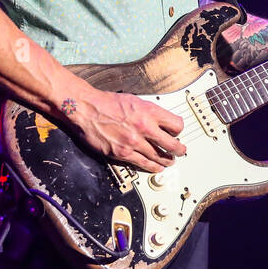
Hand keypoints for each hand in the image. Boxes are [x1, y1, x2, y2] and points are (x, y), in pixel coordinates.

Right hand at [59, 88, 185, 173]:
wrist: (86, 109)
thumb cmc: (106, 102)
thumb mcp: (134, 100)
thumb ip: (148, 111)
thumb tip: (158, 120)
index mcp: (149, 111)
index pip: (176, 125)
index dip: (178, 131)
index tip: (177, 134)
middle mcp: (145, 127)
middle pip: (172, 144)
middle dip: (179, 150)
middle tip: (180, 151)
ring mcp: (134, 142)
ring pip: (159, 156)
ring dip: (167, 160)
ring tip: (169, 161)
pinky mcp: (123, 153)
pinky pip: (143, 163)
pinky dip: (153, 167)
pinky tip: (156, 168)